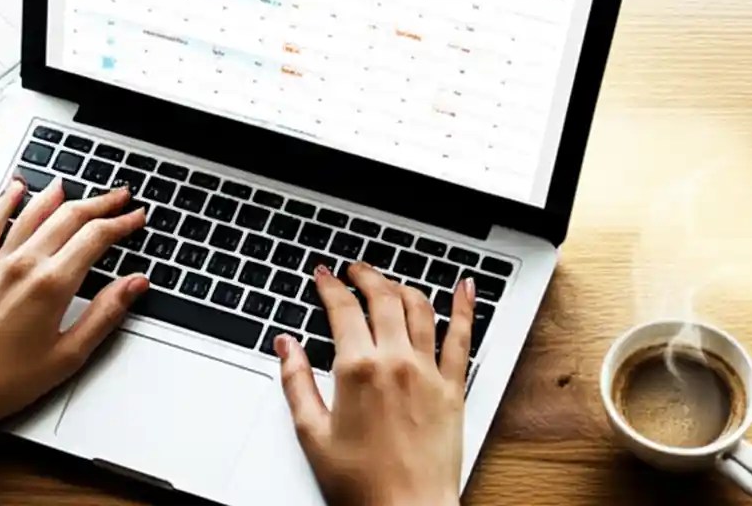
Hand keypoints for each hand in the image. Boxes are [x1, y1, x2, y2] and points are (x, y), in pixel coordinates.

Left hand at [0, 178, 148, 432]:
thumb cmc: (4, 382)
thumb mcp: (68, 356)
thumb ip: (105, 314)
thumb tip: (135, 284)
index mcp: (52, 285)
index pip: (96, 237)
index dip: (121, 223)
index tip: (136, 216)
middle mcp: (23, 264)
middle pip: (69, 217)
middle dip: (99, 203)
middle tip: (120, 196)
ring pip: (32, 213)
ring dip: (58, 196)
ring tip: (76, 187)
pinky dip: (4, 201)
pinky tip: (15, 189)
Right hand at [276, 262, 475, 505]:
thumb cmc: (360, 483)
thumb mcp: (311, 433)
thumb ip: (295, 382)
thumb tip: (285, 345)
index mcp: (356, 369)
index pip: (341, 309)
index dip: (329, 286)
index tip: (324, 276)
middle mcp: (394, 362)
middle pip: (382, 298)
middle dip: (365, 275)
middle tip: (355, 269)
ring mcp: (428, 372)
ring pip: (419, 308)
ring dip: (403, 285)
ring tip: (390, 281)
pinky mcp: (453, 388)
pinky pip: (463, 338)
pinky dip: (464, 307)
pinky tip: (465, 287)